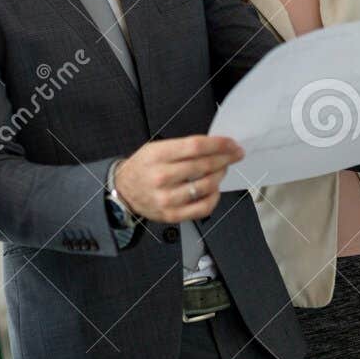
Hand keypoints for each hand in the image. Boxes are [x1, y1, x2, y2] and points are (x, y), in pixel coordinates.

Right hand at [112, 135, 243, 223]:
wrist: (124, 190)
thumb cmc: (143, 167)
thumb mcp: (156, 148)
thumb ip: (183, 147)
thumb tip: (215, 147)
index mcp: (157, 155)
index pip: (195, 146)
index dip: (219, 144)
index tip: (231, 144)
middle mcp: (162, 177)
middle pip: (203, 165)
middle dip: (225, 158)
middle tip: (235, 155)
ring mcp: (167, 198)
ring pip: (206, 186)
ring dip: (220, 175)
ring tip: (222, 170)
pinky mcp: (172, 215)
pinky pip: (203, 207)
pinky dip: (214, 197)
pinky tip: (214, 189)